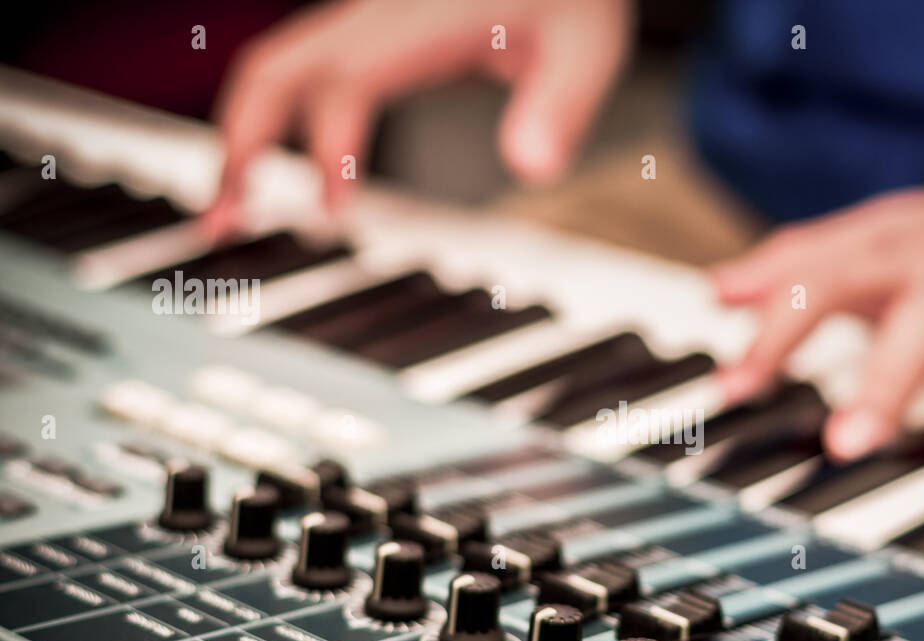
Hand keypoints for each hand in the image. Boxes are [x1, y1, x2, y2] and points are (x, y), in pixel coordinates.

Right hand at [206, 0, 630, 234]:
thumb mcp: (587, 45)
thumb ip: (561, 106)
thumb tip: (533, 166)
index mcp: (418, 21)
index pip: (345, 81)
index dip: (329, 145)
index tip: (333, 211)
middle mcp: (375, 19)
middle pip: (271, 69)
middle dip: (238, 145)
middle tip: (224, 225)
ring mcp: (363, 27)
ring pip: (270, 71)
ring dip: (238, 139)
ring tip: (229, 214)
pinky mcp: (368, 41)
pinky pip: (298, 78)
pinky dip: (269, 126)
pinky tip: (279, 175)